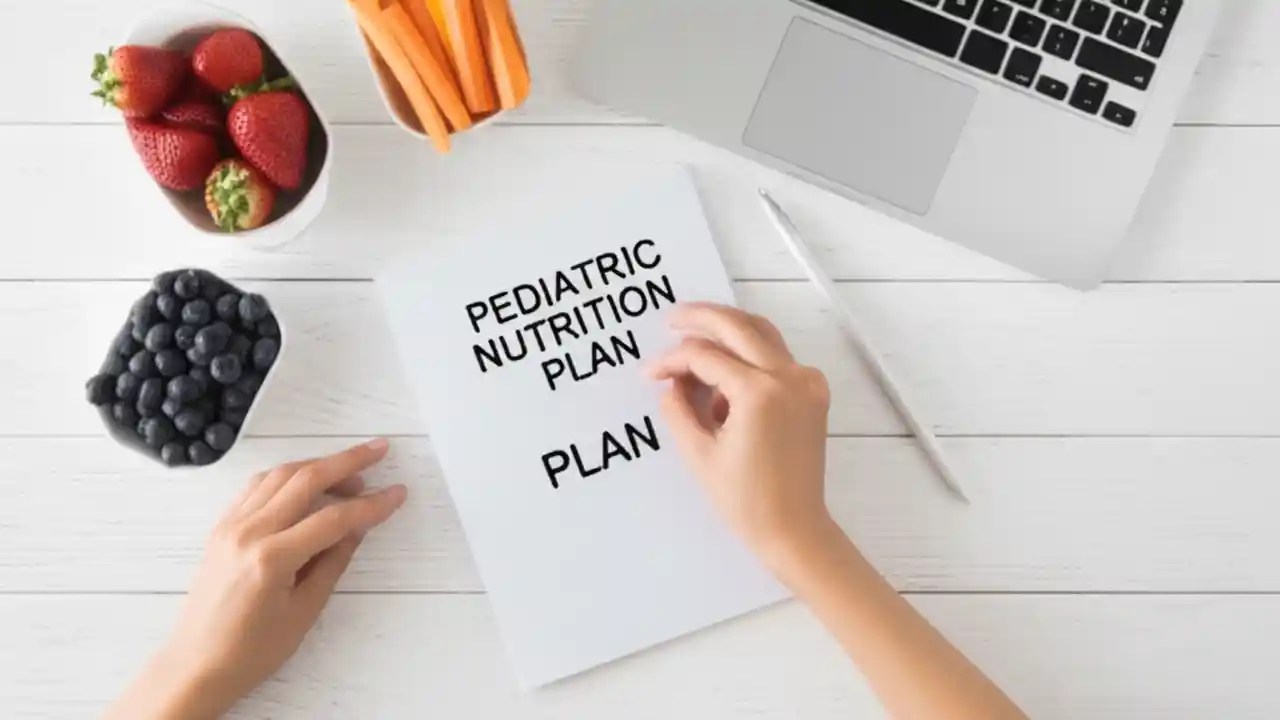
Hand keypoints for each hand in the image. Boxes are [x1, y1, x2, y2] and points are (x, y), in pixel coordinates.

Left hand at [106, 439, 407, 719]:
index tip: (397, 493)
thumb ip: (333, 562)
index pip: (333, 518)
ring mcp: (230, 526)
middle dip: (347, 461)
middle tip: (378, 451)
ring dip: (317, 465)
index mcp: (272, 558)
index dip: (371, 504)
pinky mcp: (221, 528)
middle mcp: (248, 532)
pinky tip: (306, 481)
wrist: (196, 666)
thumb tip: (357, 528)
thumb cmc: (250, 651)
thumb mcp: (304, 611)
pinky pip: (256, 487)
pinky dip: (286, 476)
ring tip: (349, 472)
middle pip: (306, 479)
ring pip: (280, 475)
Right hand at [647, 303, 834, 573]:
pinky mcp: (813, 393)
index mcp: (759, 393)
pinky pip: (776, 359)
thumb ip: (678, 408)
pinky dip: (749, 357)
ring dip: (728, 331)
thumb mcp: (699, 454)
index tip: (650, 373)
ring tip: (694, 336)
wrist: (795, 529)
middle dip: (703, 318)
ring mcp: (807, 383)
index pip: (706, 357)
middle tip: (672, 318)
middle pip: (739, 326)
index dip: (672, 360)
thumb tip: (670, 381)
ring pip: (762, 334)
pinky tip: (723, 381)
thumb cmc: (747, 501)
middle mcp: (789, 378)